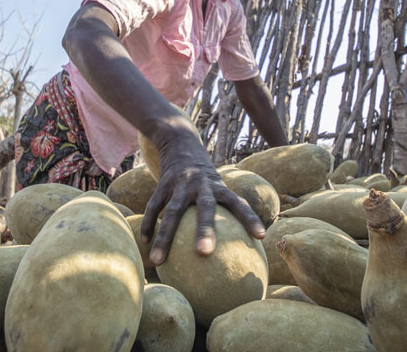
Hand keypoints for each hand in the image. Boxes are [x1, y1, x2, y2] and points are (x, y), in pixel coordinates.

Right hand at [139, 134, 264, 264]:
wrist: (181, 144)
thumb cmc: (206, 180)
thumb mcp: (218, 187)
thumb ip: (226, 210)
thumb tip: (240, 245)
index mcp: (219, 187)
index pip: (238, 203)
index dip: (250, 218)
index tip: (261, 236)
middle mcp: (202, 185)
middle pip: (205, 208)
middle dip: (205, 229)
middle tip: (205, 253)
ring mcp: (181, 184)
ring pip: (173, 212)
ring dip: (165, 237)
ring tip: (158, 261)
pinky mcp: (163, 184)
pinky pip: (154, 206)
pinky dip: (149, 224)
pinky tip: (145, 243)